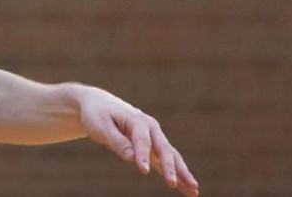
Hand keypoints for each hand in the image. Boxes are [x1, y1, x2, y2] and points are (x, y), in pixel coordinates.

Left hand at [77, 88, 198, 195]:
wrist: (100, 104)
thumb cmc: (98, 115)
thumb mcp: (101, 126)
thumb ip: (117, 141)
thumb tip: (131, 158)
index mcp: (136, 119)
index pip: (141, 139)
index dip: (143, 155)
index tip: (143, 170)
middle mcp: (150, 126)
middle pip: (163, 148)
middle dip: (169, 167)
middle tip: (171, 184)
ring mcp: (154, 136)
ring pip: (171, 155)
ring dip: (182, 172)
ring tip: (194, 189)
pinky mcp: (154, 146)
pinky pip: (168, 161)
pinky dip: (178, 173)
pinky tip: (188, 188)